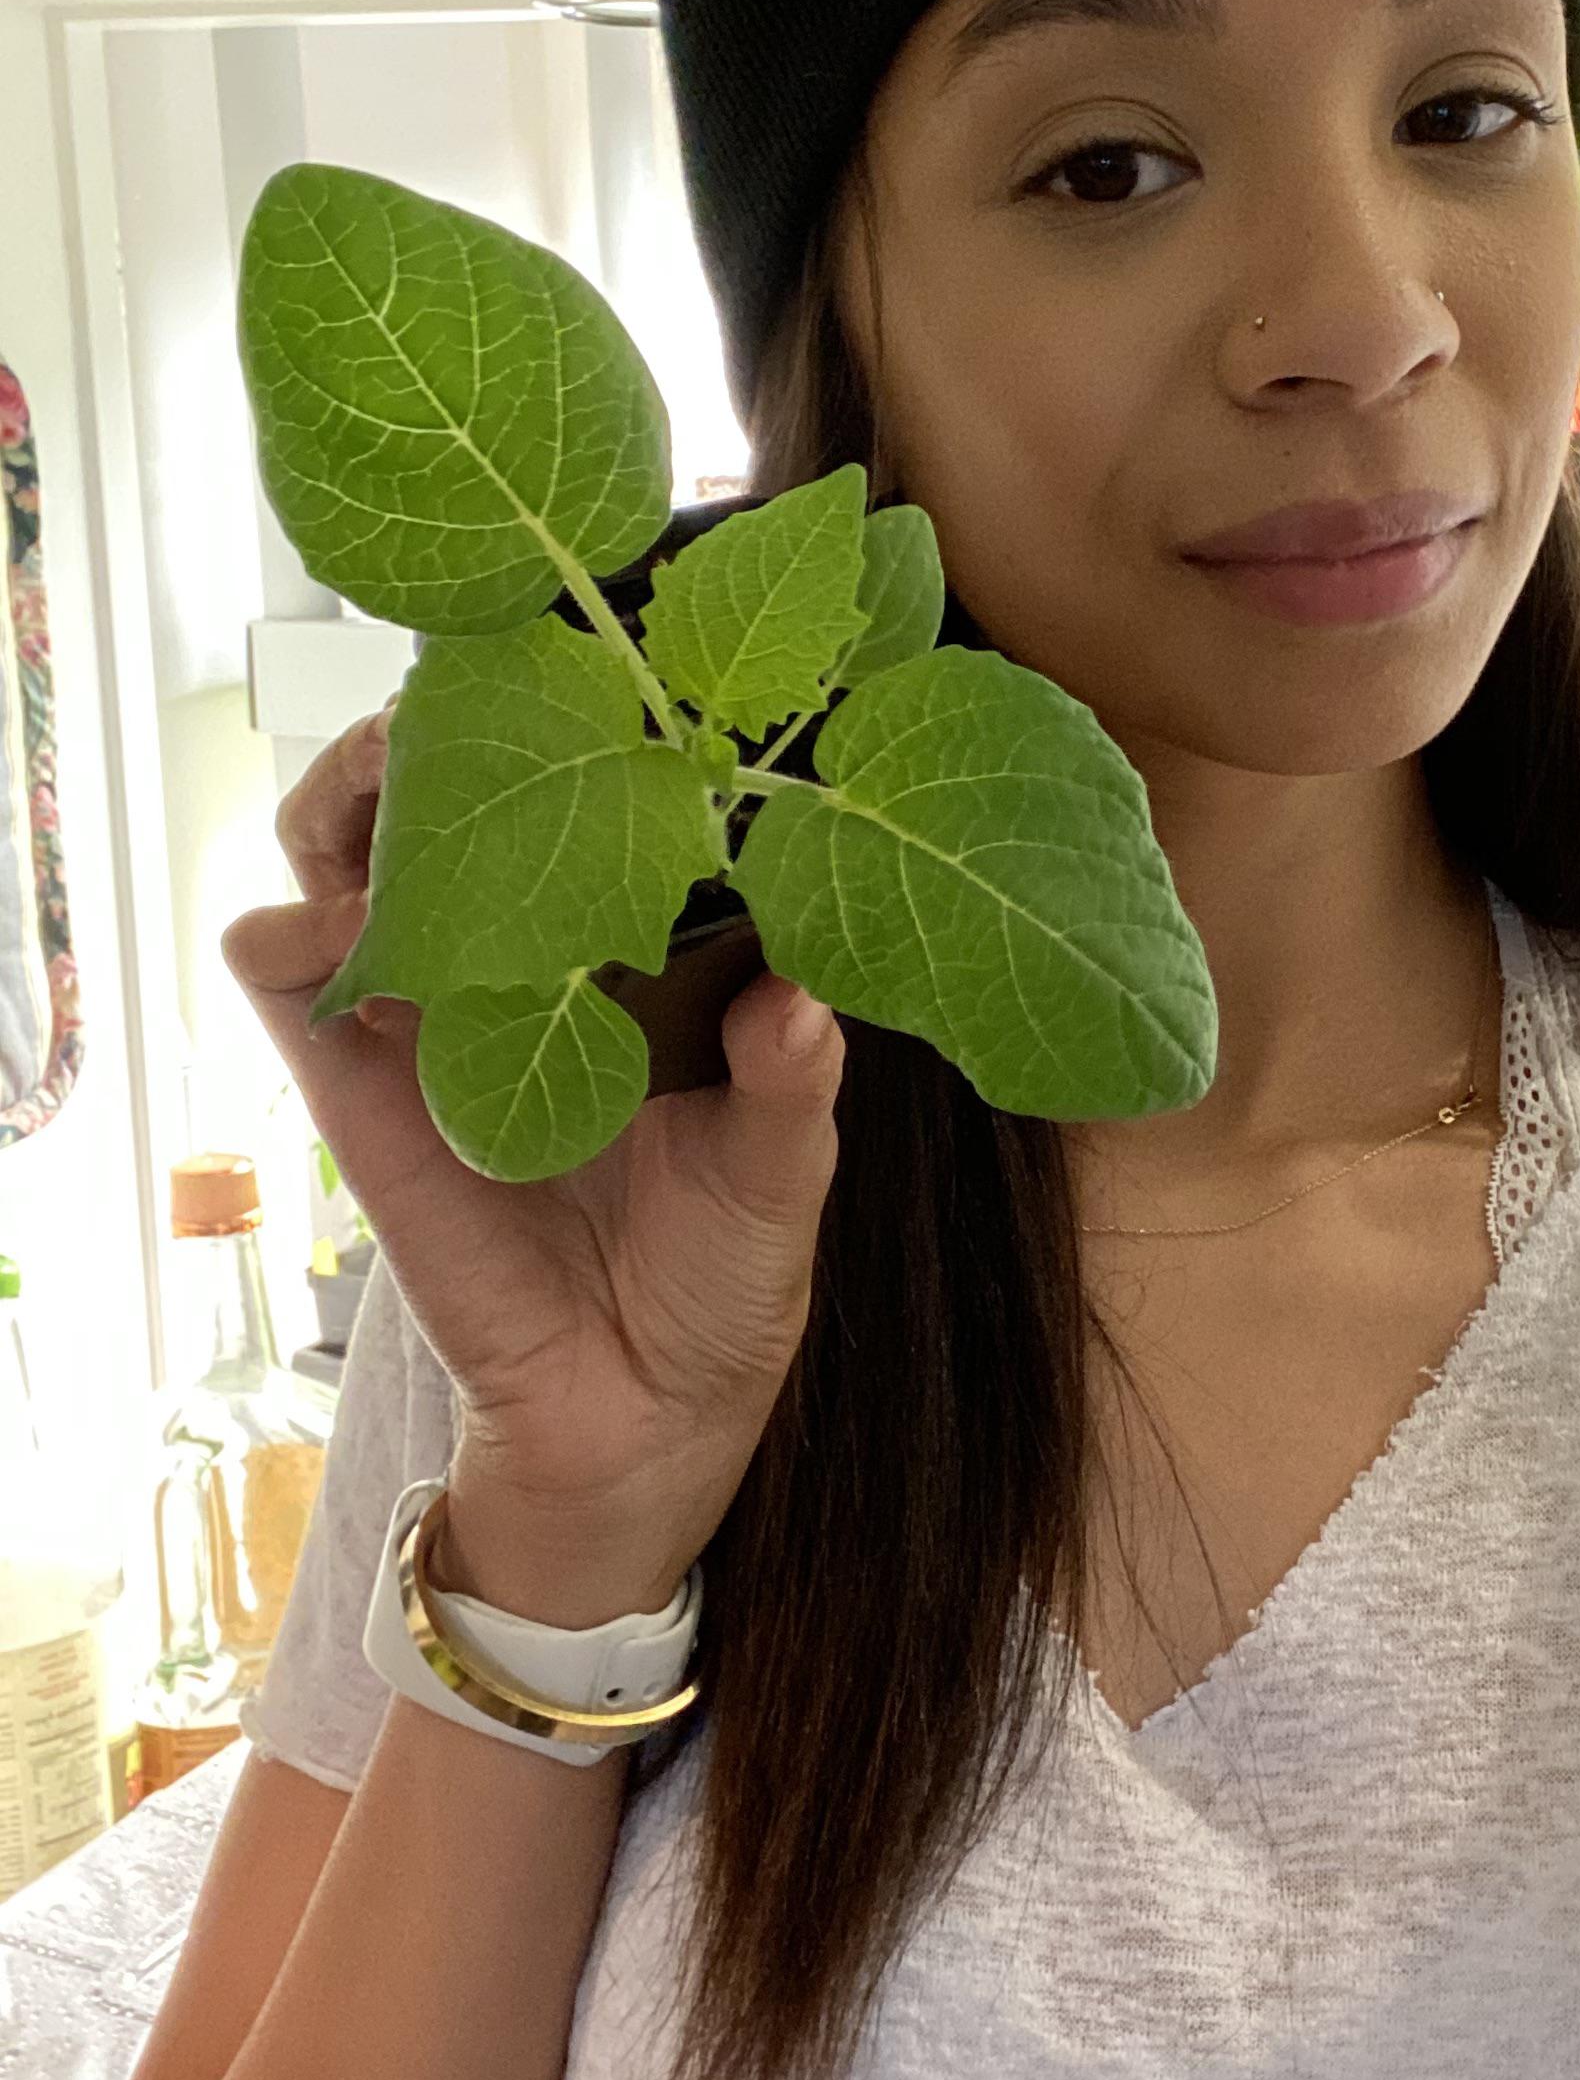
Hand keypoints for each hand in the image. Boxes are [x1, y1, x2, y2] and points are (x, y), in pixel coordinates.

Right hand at [222, 702, 844, 1620]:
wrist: (645, 1407)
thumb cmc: (728, 1267)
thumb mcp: (786, 1168)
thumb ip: (792, 1079)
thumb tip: (799, 991)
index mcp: (636, 934)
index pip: (582, 779)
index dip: (573, 710)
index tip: (600, 671)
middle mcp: (525, 948)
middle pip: (439, 776)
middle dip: (443, 715)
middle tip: (476, 706)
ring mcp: (431, 1005)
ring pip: (338, 840)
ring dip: (359, 797)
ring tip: (409, 804)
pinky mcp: (354, 1080)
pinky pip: (279, 967)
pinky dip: (297, 926)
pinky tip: (362, 939)